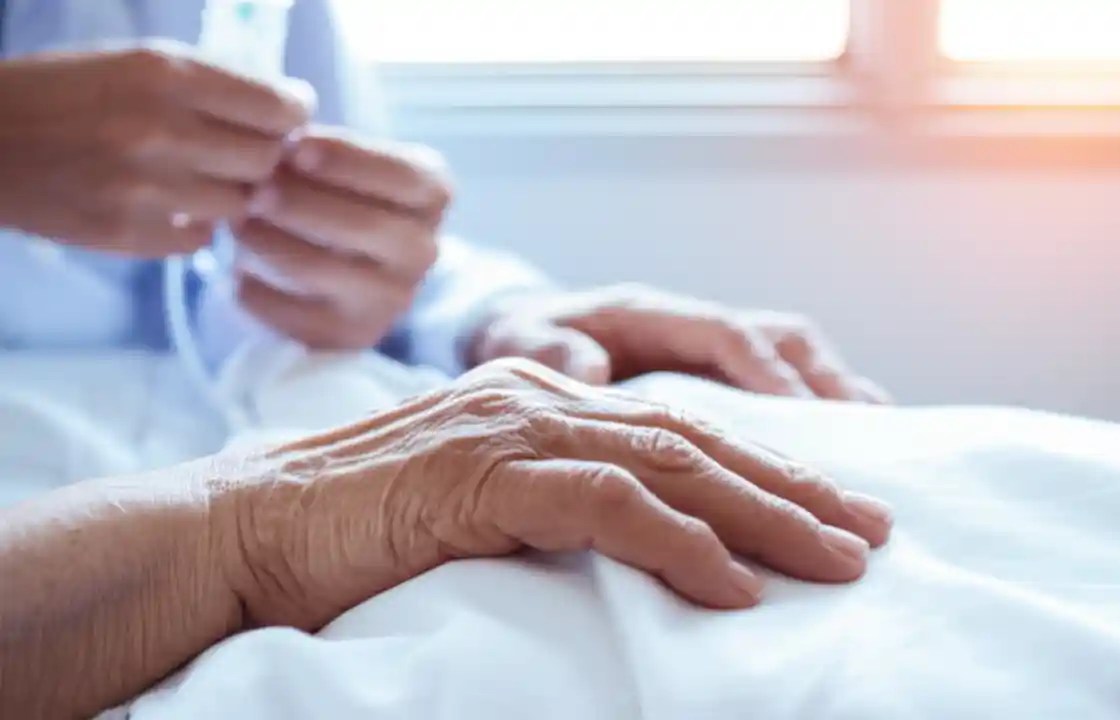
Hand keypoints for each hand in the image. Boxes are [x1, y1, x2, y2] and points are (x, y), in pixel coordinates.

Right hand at [0, 43, 311, 256]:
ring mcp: (145, 190)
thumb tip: (291, 109)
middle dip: (266, 157)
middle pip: (267, 160)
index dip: (292, 114)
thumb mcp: (135, 63)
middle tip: (245, 151)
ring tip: (201, 176)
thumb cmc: (64, 94)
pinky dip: (196, 224)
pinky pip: (202, 238)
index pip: (277, 107)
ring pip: (240, 205)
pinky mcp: (129, 235)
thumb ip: (212, 85)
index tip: (288, 116)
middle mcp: (160, 131)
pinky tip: (169, 204)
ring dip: (233, 194)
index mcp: (164, 75)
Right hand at [216, 359, 892, 627]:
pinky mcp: (484, 473)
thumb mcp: (479, 507)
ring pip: (672, 464)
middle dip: (793, 487)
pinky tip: (733, 585)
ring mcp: (513, 428)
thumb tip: (639, 547)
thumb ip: (553, 505)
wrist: (245, 530)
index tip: (831, 509)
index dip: (763, 468)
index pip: (678, 431)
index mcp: (544, 403)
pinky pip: (609, 505)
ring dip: (763, 514)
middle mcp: (541, 399)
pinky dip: (678, 543)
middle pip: (697, 440)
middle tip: (871, 531)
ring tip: (837, 559)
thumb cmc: (359, 532)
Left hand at [231, 128, 450, 349]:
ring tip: (237, 225)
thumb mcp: (336, 158)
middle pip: (370, 228)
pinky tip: (239, 272)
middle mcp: (423, 250)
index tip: (296, 147)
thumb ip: (315, 149)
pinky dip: (258, 292)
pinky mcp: (354, 334)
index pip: (404, 177)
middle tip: (255, 191)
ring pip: (328, 271)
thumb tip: (278, 150)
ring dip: (272, 244)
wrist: (328, 257)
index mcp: (431, 195)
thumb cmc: (328, 189)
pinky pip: (298, 315)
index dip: (349, 160)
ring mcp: (393, 298)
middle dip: (304, 206)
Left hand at [470, 285, 890, 401]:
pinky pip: (784, 382)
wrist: (521, 332)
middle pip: (780, 340)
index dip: (765, 370)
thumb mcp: (518, 343)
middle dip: (827, 387)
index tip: (800, 416)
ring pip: (795, 357)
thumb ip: (548, 352)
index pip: (723, 334)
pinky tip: (850, 448)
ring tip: (883, 441)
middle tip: (869, 439)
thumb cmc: (523, 339)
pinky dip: (822, 408)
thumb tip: (589, 369)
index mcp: (649, 312)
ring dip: (838, 393)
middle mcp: (692, 323)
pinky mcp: (718, 373)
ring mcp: (711, 346)